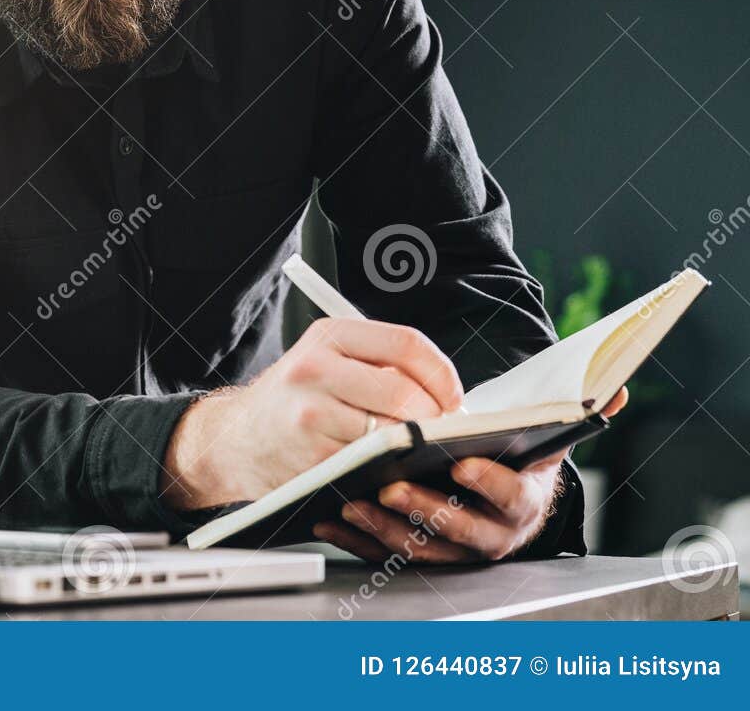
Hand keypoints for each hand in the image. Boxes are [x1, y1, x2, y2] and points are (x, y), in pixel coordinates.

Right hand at [162, 316, 465, 510]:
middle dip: (434, 418)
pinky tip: (384, 466)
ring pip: (392, 432)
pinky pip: (371, 463)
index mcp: (328, 335)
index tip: (453, 395)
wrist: (239, 439)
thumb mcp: (327, 360)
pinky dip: (387, 467)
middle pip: (405, 392)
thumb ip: (379, 364)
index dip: (442, 373)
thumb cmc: (295, 400)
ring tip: (413, 447)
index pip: (406, 344)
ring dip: (413, 446)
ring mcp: (310, 413)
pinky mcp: (311, 455)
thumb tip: (447, 394)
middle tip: (441, 430)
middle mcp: (315, 368)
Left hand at [312, 385, 629, 562]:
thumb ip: (572, 412)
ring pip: (421, 548)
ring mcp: (455, 549)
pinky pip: (384, 554)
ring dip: (386, 528)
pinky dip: (357, 539)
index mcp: (524, 497)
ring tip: (353, 502)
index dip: (490, 483)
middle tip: (393, 488)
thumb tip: (615, 392)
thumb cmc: (509, 451)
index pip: (512, 496)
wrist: (495, 485)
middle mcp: (493, 530)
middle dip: (428, 511)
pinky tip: (330, 518)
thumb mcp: (541, 433)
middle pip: (463, 532)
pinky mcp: (418, 553)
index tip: (462, 465)